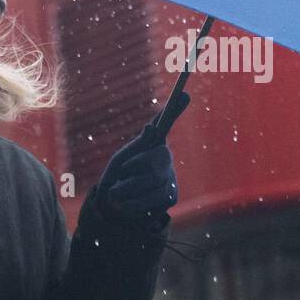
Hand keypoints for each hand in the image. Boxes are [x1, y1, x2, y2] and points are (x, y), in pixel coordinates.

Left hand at [94, 92, 188, 229]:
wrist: (115, 205)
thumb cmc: (119, 177)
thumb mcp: (122, 158)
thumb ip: (139, 146)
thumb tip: (150, 127)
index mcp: (154, 145)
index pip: (165, 124)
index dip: (175, 109)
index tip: (184, 93)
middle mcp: (166, 159)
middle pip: (158, 160)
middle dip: (134, 169)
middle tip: (120, 173)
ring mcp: (170, 177)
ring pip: (152, 182)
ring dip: (128, 188)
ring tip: (117, 191)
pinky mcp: (170, 198)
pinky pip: (152, 200)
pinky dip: (133, 203)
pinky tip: (126, 202)